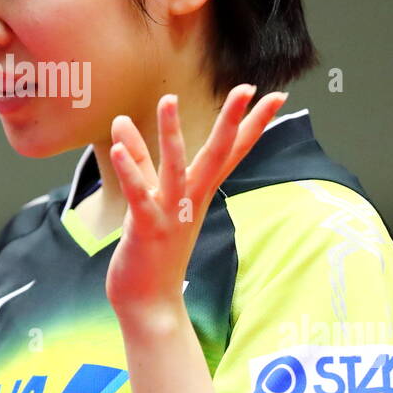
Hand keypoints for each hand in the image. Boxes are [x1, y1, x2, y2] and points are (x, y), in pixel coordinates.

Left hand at [104, 84, 286, 313]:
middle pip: (217, 154)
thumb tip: (123, 121)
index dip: (252, 123)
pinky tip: (117, 147)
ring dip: (171, 134)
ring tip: (168, 98)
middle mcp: (191, 200)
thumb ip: (137, 158)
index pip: (230, 151)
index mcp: (197, 191)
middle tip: (248, 89)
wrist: (149, 303)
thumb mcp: (146, 197)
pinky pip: (139, 195)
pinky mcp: (148, 228)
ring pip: (176, 168)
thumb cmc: (150, 250)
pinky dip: (130, 171)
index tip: (275, 96)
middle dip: (232, 121)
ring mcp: (172, 214)